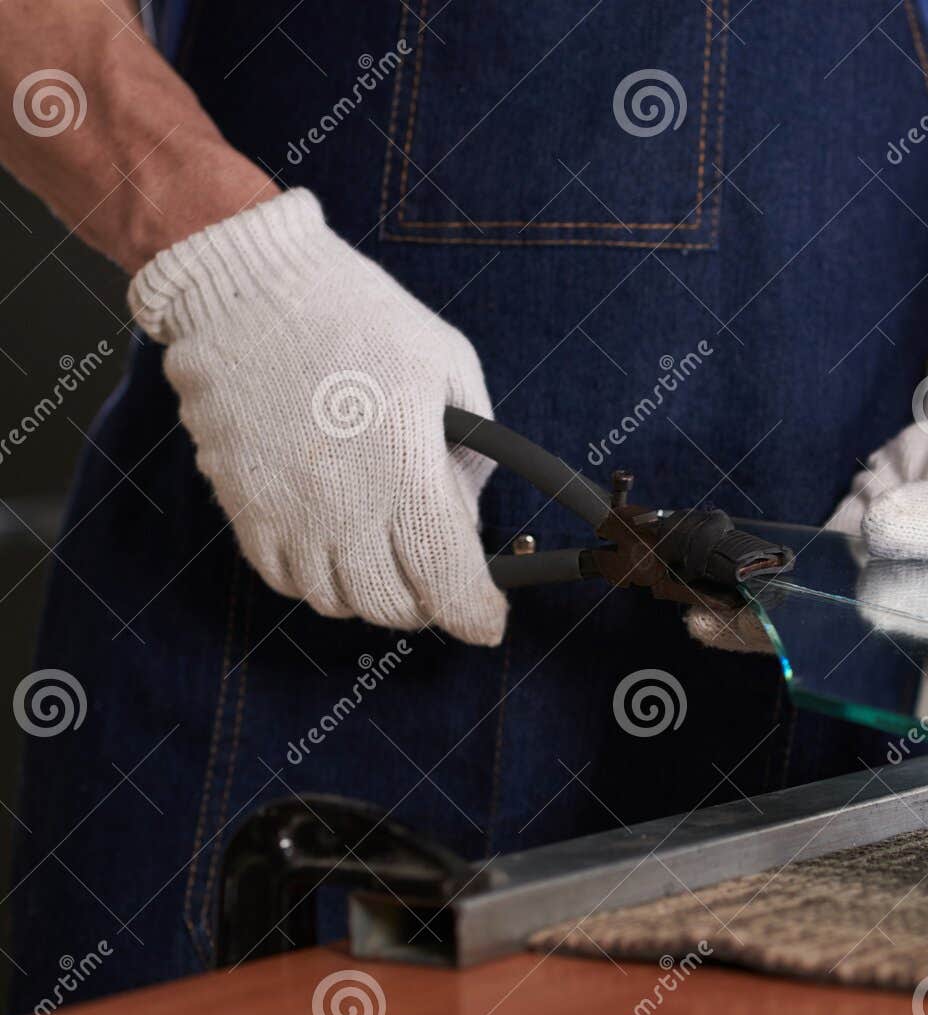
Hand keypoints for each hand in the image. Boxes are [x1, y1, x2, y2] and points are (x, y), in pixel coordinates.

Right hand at [129, 189, 506, 645]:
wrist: (248, 288)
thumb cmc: (360, 316)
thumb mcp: (450, 366)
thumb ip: (473, 450)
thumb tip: (469, 515)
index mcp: (403, 473)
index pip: (448, 582)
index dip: (477, 614)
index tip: (491, 620)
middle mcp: (342, 508)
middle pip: (393, 606)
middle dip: (429, 604)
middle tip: (442, 578)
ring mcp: (285, 514)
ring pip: (336, 601)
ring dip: (373, 594)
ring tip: (390, 557)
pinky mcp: (243, 506)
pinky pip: (284, 578)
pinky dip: (319, 580)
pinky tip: (338, 544)